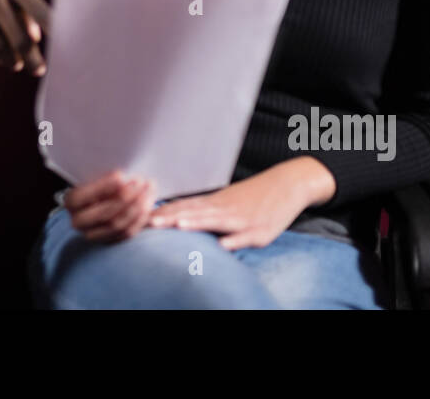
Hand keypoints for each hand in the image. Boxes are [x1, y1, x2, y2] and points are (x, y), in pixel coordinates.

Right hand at [63, 170, 155, 242]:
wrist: (100, 200)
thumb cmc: (100, 183)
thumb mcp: (98, 177)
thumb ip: (109, 179)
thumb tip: (121, 178)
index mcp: (71, 202)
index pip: (84, 196)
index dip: (103, 186)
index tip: (121, 175)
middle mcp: (79, 222)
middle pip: (104, 214)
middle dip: (126, 198)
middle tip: (141, 181)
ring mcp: (94, 234)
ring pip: (118, 225)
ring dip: (137, 207)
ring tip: (149, 189)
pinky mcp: (109, 241)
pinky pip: (127, 233)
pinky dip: (141, 218)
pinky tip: (149, 202)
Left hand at [148, 158, 334, 249]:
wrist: (288, 184)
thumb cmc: (254, 196)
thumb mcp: (227, 200)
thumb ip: (204, 209)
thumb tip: (177, 215)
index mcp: (215, 203)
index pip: (183, 206)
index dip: (163, 212)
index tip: (141, 216)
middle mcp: (225, 209)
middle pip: (194, 212)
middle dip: (171, 218)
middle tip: (149, 222)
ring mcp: (242, 220)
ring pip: (216, 222)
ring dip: (197, 223)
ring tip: (178, 225)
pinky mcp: (260, 231)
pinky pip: (246, 237)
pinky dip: (234, 241)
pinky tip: (223, 246)